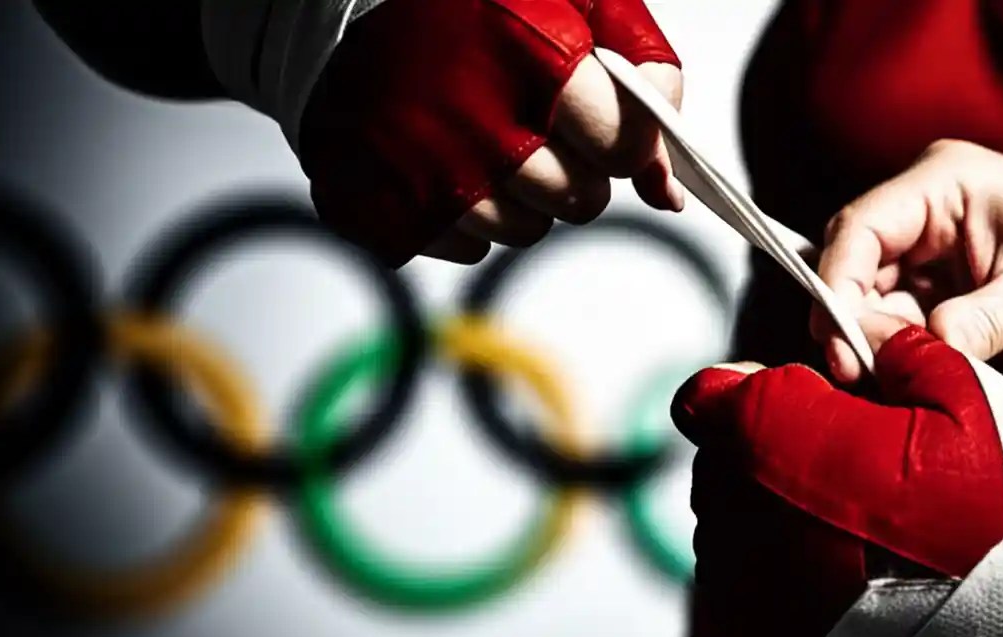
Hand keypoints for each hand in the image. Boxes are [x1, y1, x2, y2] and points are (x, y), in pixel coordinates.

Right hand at [299, 0, 683, 267]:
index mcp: (531, 53)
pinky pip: (468, 247)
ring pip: (525, 230)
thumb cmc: (470, 6)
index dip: (620, 141)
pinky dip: (463, 213)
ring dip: (517, 196)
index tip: (596, 122)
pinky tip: (441, 161)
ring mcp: (430, 175)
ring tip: (480, 137)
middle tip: (530, 124)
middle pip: (579, 200)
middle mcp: (478, 122)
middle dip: (571, 170)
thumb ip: (645, 73)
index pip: (623, 148)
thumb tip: (664, 185)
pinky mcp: (390, 213)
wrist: (337, 14)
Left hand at [650, 316, 1002, 636]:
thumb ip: (885, 347)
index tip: (781, 393)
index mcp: (794, 451)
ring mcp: (754, 595)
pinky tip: (832, 560)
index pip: (712, 399)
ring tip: (844, 516)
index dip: (746, 388)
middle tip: (836, 458)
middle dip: (764, 445)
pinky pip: (735, 586)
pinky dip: (769, 564)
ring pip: (724, 522)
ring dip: (765, 504)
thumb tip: (845, 327)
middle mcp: (755, 528)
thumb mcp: (962, 390)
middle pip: (719, 460)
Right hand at [813, 139, 1002, 383]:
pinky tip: (903, 368)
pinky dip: (895, 341)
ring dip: (872, 335)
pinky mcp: (935, 275)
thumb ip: (974, 324)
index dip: (837, 283)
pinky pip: (895, 309)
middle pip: (853, 260)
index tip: (837, 339)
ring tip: (887, 377)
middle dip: (849, 318)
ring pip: (868, 291)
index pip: (860, 227)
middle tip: (857, 371)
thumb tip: (911, 352)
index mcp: (946, 181)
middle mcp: (925, 203)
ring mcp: (927, 240)